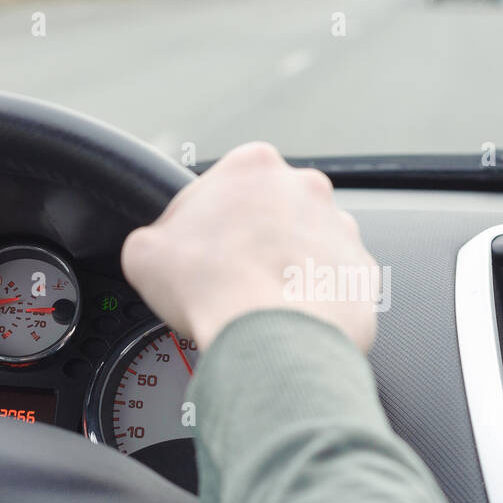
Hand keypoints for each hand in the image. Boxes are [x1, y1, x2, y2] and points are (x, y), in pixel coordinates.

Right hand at [121, 141, 378, 352]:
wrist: (269, 337)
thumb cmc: (211, 287)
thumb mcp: (142, 252)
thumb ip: (153, 237)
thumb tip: (160, 248)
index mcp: (252, 165)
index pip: (219, 186)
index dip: (200, 222)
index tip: (192, 249)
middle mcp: (305, 186)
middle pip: (266, 212)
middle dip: (247, 241)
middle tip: (222, 277)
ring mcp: (340, 227)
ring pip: (301, 245)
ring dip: (280, 267)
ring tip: (253, 302)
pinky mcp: (359, 270)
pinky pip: (328, 281)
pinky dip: (307, 297)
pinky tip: (281, 317)